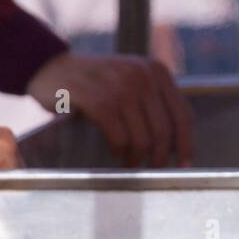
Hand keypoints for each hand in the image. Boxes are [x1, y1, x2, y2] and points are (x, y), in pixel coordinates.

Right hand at [27, 53, 192, 166]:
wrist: (51, 68)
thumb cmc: (96, 82)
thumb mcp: (131, 80)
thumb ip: (153, 100)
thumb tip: (176, 142)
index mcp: (157, 71)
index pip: (183, 114)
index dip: (186, 143)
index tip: (186, 164)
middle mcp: (143, 75)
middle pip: (164, 130)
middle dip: (160, 157)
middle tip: (153, 170)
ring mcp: (120, 86)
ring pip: (142, 137)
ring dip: (138, 157)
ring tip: (131, 163)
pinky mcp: (97, 99)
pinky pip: (118, 137)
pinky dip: (119, 150)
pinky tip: (116, 153)